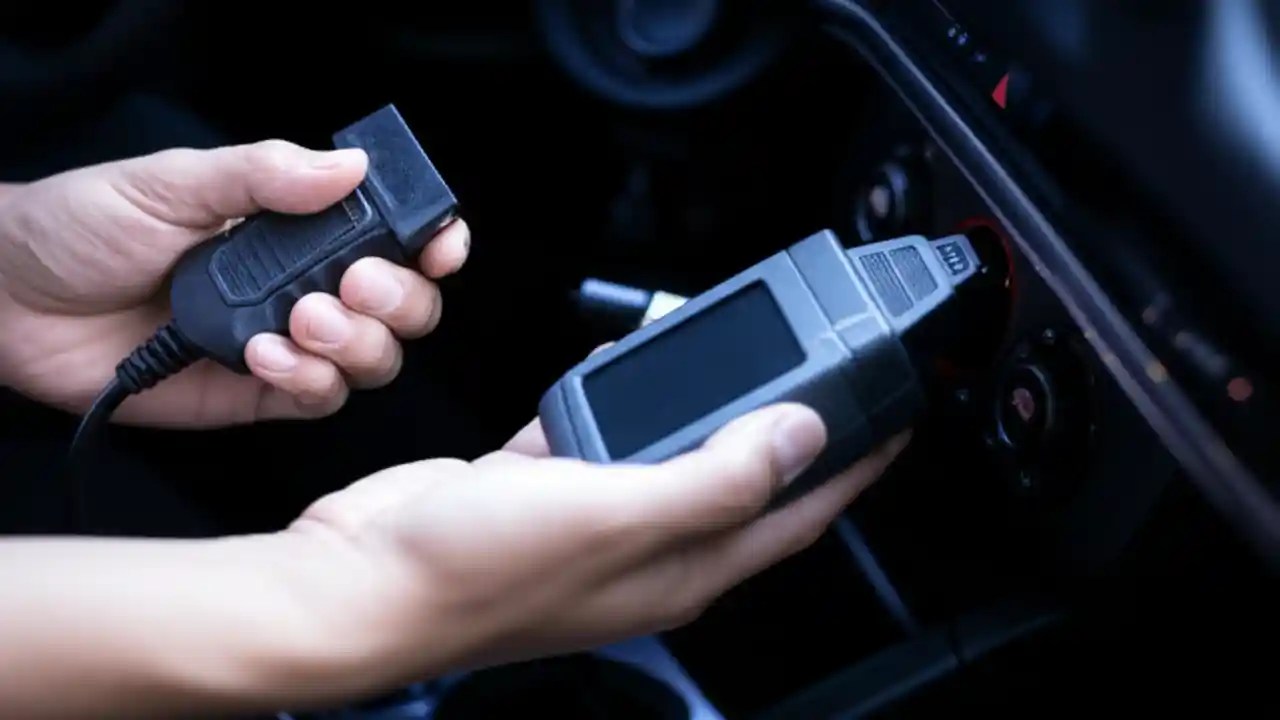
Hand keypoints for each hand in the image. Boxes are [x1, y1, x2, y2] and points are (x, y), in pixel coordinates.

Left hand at [0, 141, 468, 426]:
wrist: (12, 300)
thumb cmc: (84, 227)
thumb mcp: (173, 182)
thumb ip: (262, 174)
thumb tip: (349, 164)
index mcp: (297, 227)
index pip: (393, 236)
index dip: (433, 243)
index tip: (441, 245)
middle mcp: (305, 285)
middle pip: (404, 307)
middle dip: (400, 299)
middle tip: (358, 283)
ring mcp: (286, 343)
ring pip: (374, 359)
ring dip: (356, 343)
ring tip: (301, 320)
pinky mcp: (257, 395)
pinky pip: (318, 400)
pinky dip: (307, 381)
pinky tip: (263, 356)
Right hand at [285, 404, 910, 689]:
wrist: (355, 584)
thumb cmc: (470, 572)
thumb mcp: (614, 515)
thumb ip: (716, 477)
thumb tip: (801, 435)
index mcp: (682, 565)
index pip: (800, 511)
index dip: (856, 464)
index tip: (896, 414)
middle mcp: (646, 548)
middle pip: (746, 480)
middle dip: (794, 427)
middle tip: (827, 367)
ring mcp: (592, 518)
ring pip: (671, 451)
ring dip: (704, 406)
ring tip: (737, 354)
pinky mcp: (541, 486)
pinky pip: (598, 433)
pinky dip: (616, 399)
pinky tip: (620, 368)